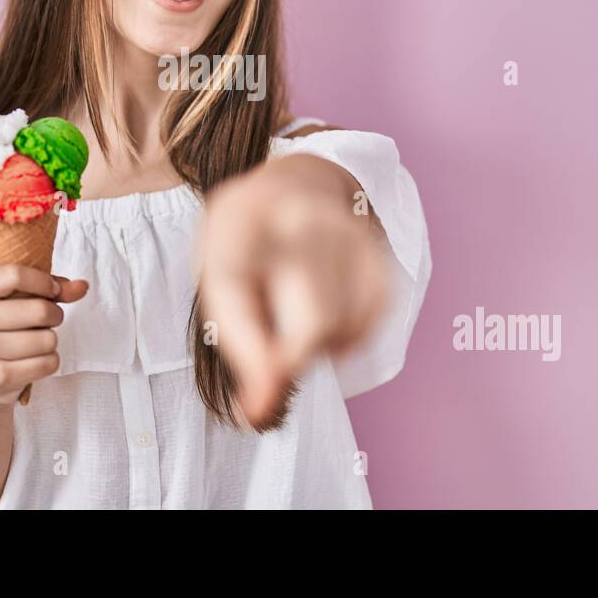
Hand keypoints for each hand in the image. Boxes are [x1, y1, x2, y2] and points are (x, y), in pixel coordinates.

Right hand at [0, 264, 89, 406]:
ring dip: (51, 340)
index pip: (14, 274)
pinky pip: (47, 363)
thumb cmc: (3, 326)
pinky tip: (33, 360)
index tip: (52, 291)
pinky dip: (49, 361)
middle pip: (39, 310)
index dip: (44, 282)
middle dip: (55, 314)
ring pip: (47, 339)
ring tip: (35, 341)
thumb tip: (82, 286)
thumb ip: (52, 287)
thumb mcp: (19, 297)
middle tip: (49, 319)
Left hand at [195, 155, 389, 428]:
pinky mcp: (377, 248)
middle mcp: (297, 218)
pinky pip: (372, 320)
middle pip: (314, 323)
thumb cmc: (247, 247)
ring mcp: (345, 230)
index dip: (258, 361)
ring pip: (345, 328)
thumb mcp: (220, 283)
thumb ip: (241, 347)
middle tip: (278, 356)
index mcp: (240, 221)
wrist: (295, 184)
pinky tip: (330, 313)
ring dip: (322, 346)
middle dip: (296, 357)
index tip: (259, 408)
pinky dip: (350, 335)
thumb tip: (261, 413)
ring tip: (297, 318)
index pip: (248, 298)